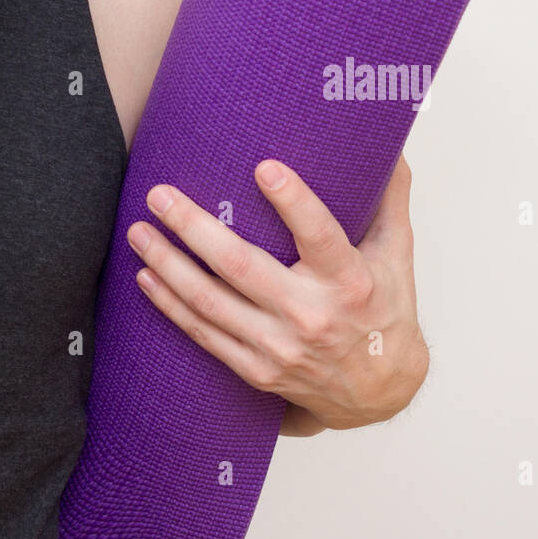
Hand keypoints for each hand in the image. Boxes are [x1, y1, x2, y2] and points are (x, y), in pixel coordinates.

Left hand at [125, 155, 427, 434]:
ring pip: (210, 303)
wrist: (379, 392)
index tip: (265, 167)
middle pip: (241, 267)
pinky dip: (171, 305)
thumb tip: (390, 146)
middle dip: (193, 228)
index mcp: (349, 281)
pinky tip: (148, 276)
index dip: (294, 203)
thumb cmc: (386, 311)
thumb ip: (390, 200)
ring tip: (139, 230)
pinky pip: (204, 335)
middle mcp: (311, 316)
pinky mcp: (257, 370)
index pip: (321, 236)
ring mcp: (279, 348)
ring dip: (168, 264)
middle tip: (159, 194)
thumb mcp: (398, 255)